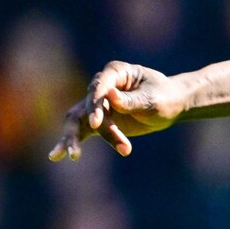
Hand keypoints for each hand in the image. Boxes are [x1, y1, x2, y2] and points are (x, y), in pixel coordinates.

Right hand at [49, 62, 184, 160]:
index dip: (95, 105)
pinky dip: (73, 142)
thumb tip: (110, 95)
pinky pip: (82, 131)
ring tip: (72, 156)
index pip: (99, 87)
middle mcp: (101, 86)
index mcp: (116, 72)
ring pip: (79, 120)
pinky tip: (58, 156)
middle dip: (84, 126)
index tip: (95, 123)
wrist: (171, 105)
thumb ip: (131, 100)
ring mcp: (98, 103)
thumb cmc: (164, 97)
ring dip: (75, 138)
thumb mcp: (153, 99)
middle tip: (81, 145)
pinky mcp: (99, 120)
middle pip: (85, 105)